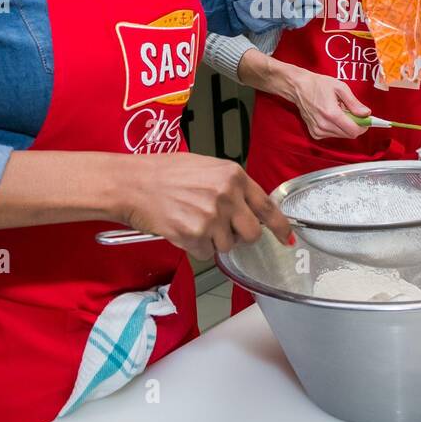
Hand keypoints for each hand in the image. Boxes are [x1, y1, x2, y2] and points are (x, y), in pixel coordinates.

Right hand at [125, 153, 291, 258]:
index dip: (280, 226)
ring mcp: (211, 217)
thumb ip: (230, 187)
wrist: (133, 183)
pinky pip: (206, 253)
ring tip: (192, 221)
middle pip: (252, 233)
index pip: (267, 206)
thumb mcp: (205, 168)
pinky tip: (182, 229)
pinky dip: (195, 247)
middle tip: (221, 228)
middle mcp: (226, 195)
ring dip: (213, 241)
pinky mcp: (195, 235)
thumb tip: (248, 208)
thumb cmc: (164, 173)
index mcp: (232, 175)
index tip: (287, 237)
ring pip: (228, 246)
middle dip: (239, 236)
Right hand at [285, 68, 371, 139]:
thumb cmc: (318, 85)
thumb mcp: (340, 88)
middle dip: (355, 125)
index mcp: (331, 114)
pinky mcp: (315, 134)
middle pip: (349, 134)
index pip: (354, 130)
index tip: (366, 119)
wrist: (298, 87)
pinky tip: (331, 116)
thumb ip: (354, 102)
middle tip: (352, 112)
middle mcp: (324, 125)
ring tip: (339, 111)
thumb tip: (366, 113)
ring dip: (345, 126)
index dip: (363, 126)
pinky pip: (333, 135)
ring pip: (342, 135)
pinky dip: (336, 127)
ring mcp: (318, 131)